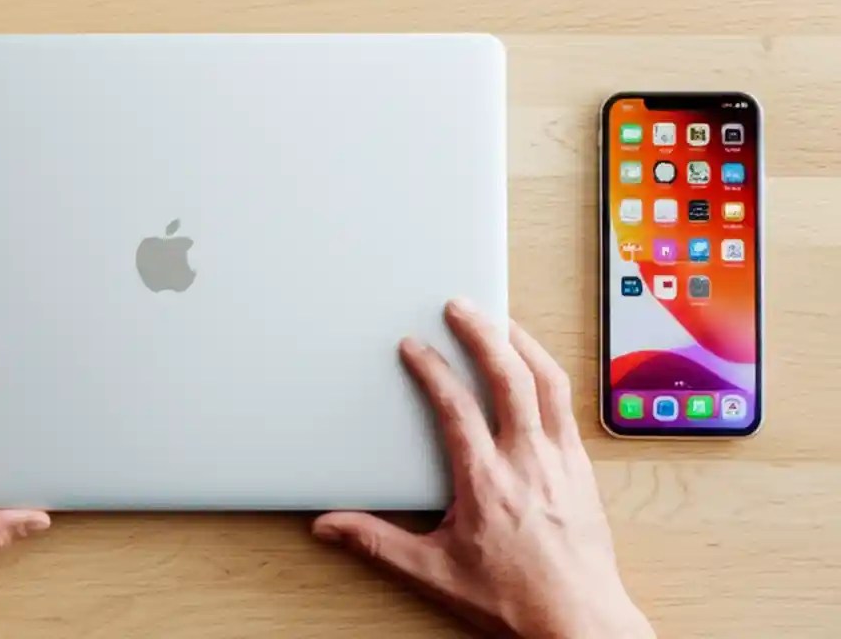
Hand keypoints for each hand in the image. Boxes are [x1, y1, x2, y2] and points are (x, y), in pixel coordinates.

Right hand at [313, 299, 652, 638]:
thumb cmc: (514, 600)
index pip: (456, 406)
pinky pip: (567, 405)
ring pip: (548, 382)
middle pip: (509, 376)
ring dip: (523, 344)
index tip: (414, 346)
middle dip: (482, 332)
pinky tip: (537, 369)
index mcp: (486, 481)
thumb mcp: (434, 571)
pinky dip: (548, 375)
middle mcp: (528, 460)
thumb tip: (331, 526)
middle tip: (462, 306)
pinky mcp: (582, 468)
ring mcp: (562, 460)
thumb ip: (377, 542)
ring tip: (502, 321)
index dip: (431, 369)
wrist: (579, 623)